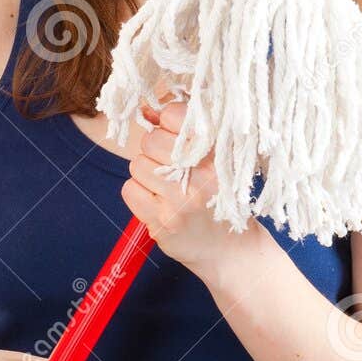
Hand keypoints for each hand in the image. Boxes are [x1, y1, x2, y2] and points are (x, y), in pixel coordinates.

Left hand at [121, 96, 264, 280]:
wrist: (232, 250)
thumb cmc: (221, 197)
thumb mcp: (216, 159)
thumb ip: (184, 130)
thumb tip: (146, 110)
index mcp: (219, 152)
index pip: (174, 115)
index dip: (166, 122)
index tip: (174, 136)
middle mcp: (202, 175)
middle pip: (150, 141)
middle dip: (155, 151)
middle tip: (173, 168)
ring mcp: (181, 201)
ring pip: (137, 164)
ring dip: (146, 174)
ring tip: (168, 187)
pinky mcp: (162, 222)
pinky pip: (129, 190)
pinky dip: (139, 194)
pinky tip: (158, 202)